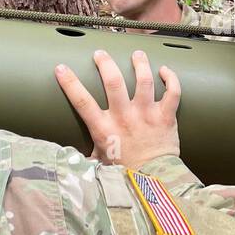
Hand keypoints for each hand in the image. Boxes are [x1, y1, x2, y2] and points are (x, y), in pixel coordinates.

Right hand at [55, 49, 181, 165]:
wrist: (155, 180)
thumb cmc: (126, 172)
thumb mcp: (100, 163)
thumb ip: (86, 155)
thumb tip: (68, 158)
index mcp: (104, 128)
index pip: (82, 101)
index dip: (70, 83)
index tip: (61, 68)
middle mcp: (124, 117)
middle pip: (113, 82)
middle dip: (105, 63)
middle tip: (101, 54)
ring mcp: (146, 115)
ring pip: (144, 81)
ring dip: (140, 64)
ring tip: (136, 54)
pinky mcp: (166, 117)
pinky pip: (172, 92)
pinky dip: (171, 78)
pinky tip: (165, 70)